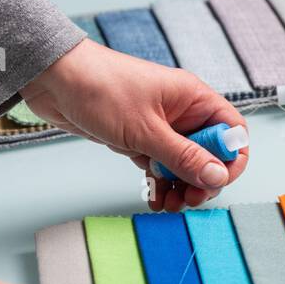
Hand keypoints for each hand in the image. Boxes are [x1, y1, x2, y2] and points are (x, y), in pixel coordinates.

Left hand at [21, 39, 248, 211]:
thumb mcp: (146, 129)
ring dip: (181, 187)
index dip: (230, 159)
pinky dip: (161, 183)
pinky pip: (161, 166)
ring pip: (184, 164)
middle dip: (203, 180)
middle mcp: (181, 112)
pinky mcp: (140, 139)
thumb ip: (184, 156)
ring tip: (168, 204)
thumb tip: (218, 177)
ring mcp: (161, 127)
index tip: (216, 181)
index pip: (231, 132)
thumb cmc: (100, 88)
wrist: (53, 79)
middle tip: (189, 199)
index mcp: (193, 99)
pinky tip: (154, 198)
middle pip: (210, 154)